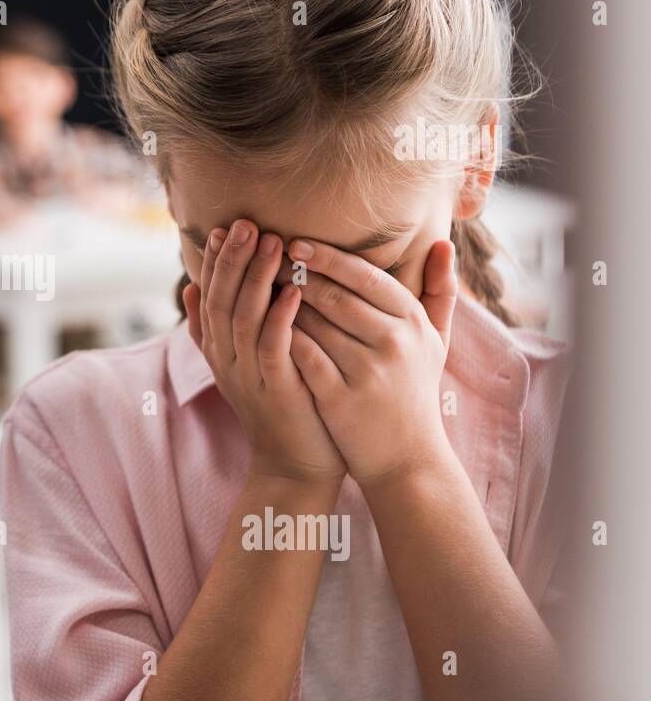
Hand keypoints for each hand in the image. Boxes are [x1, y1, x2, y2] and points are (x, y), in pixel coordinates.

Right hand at [183, 219, 345, 486]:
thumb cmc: (282, 405)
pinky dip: (280, 318)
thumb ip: (221, 327)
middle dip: (232, 260)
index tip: (223, 227)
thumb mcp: (244, 362)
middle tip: (245, 223)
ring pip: (243, 319)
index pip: (209, 296)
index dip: (214, 261)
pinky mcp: (276, 391)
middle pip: (221, 301)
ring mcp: (248, 376)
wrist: (296, 465)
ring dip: (256, 278)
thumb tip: (190, 286)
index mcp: (218, 351)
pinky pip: (273, 349)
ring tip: (271, 243)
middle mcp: (226, 361)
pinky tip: (293, 293)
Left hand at [280, 237, 457, 486]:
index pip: (366, 276)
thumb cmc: (414, 392)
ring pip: (315, 323)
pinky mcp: (341, 398)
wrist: (407, 458)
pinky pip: (302, 356)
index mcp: (413, 321)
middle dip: (296, 274)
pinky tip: (258, 326)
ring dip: (282, 303)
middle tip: (264, 258)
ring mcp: (368, 371)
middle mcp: (395, 342)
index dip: (328, 257)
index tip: (295, 241)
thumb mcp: (436, 342)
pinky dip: (280, 337)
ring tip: (256, 287)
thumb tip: (444, 242)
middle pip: (336, 295)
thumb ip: (440, 292)